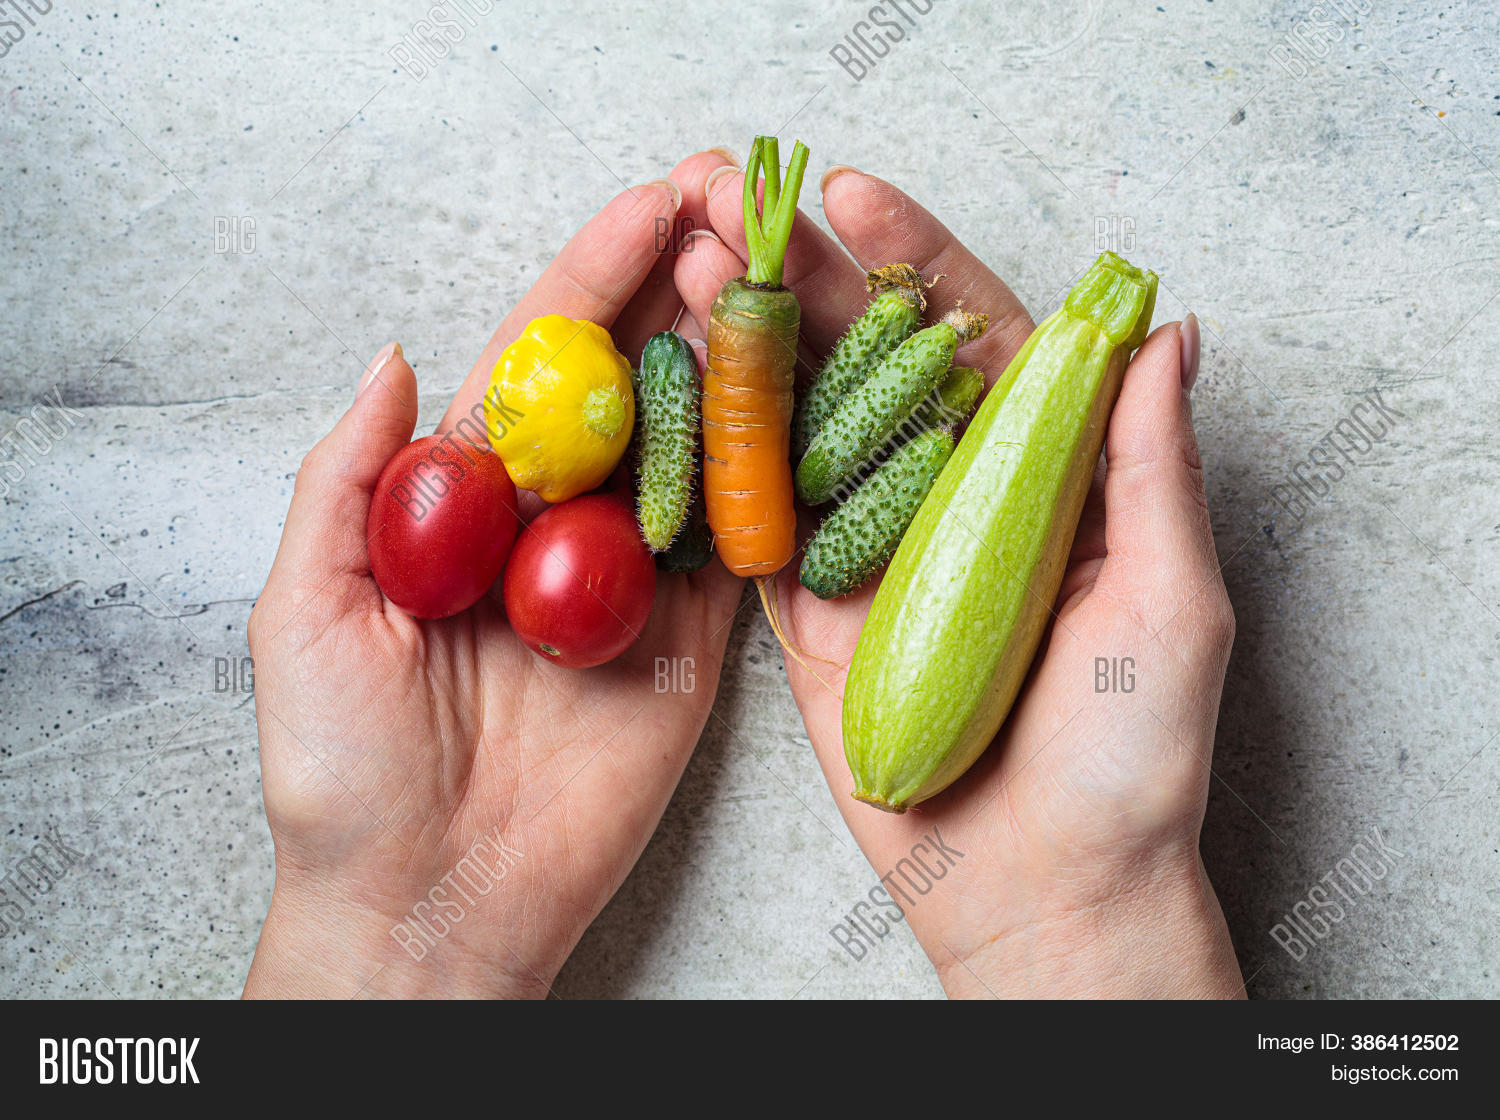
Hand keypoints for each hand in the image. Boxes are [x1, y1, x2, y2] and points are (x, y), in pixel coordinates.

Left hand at [244, 152, 743, 998]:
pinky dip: (767, 484)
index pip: (536, 368)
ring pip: (693, 456)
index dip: (591, 281)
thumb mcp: (304, 610)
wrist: (428, 904)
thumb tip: (393, 355)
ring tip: (774, 288)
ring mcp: (631, 586)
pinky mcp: (692, 649)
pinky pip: (735, 556)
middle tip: (739, 221)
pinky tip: (798, 406)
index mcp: (468, 507)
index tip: (651, 206)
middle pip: (629, 391)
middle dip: (682, 298)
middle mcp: (557, 530)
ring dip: (736, 369)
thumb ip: (347, 482)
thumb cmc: (341, 770)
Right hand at [675, 165, 1242, 997]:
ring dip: (750, 348)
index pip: (979, 341)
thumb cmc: (1132, 760)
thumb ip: (1150, 466)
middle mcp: (953, 500)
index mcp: (1043, 479)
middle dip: (808, 285)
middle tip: (738, 212)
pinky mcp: (812, 617)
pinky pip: (761, 526)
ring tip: (692, 273)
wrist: (1044, 894)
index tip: (857, 198)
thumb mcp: (1170, 599)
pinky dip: (720, 459)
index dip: (919, 261)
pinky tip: (678, 384)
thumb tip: (1166, 330)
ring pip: (804, 428)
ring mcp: (874, 554)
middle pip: (874, 367)